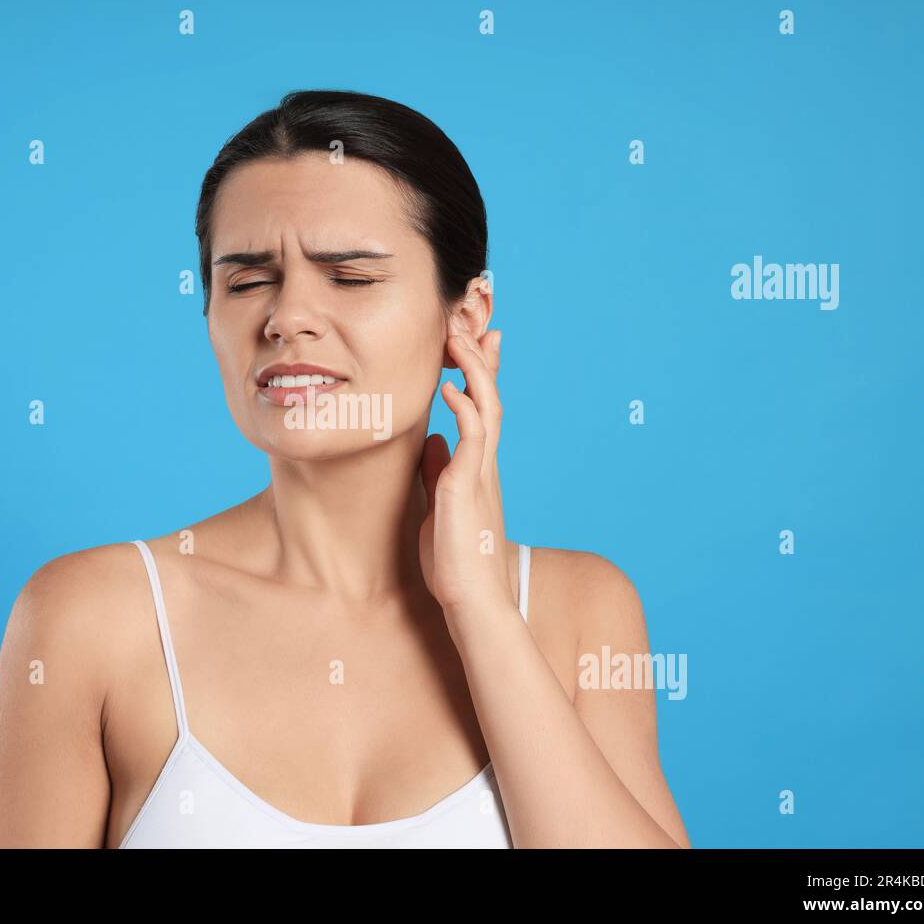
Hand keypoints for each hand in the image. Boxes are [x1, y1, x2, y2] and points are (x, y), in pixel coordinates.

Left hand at [418, 326, 510, 618]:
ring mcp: (480, 472)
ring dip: (473, 369)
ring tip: (458, 337)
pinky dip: (464, 407)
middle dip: (482, 360)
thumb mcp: (439, 504)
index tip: (475, 343)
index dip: (479, 376)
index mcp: (476, 468)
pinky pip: (473, 436)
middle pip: (490, 398)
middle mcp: (484, 464)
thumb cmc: (453, 560)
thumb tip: (432, 442)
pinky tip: (449, 386)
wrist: (471, 599)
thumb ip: (438, 471)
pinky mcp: (469, 485)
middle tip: (474, 324)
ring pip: (487, 407)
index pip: (481, 411)